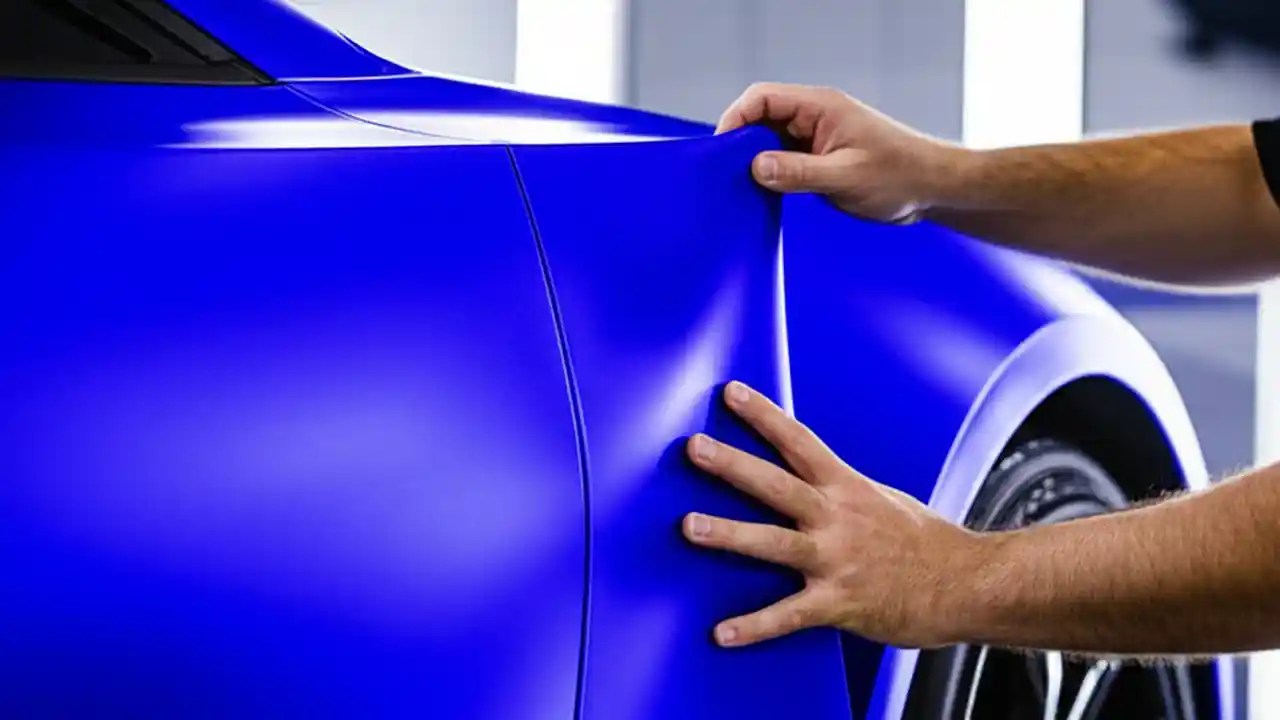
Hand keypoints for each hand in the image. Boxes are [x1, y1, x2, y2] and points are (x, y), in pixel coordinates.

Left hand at [684, 381, 985, 647]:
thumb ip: (838, 488)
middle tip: (694, 446)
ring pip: (774, 542)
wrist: (969, 586)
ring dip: (730, 533)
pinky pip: (789, 615)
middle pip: (776, 484)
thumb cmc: (926, 543)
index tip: (730, 392)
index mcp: (846, 487)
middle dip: (732, 464)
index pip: (798, 441)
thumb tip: (806, 472)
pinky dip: (754, 626)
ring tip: (690, 526)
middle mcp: (837, 518)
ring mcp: (836, 560)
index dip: (763, 415)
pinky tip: (722, 633)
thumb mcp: (883, 499)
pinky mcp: (838, 602)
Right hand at [717, 83, 968, 222]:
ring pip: (769, 141)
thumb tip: (756, 167)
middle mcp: (815, 117)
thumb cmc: (900, 175)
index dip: (735, 119)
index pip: (762, 98)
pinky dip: (771, 174)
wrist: (933, 188)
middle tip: (728, 176)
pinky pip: (784, 159)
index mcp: (820, 106)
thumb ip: (799, 172)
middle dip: (740, 143)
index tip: (721, 151)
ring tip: (744, 189)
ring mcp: (816, 137)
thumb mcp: (845, 177)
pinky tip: (766, 195)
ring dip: (756, 162)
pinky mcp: (820, 158)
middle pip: (760, 118)